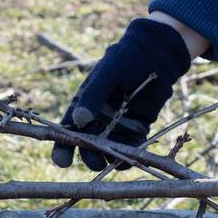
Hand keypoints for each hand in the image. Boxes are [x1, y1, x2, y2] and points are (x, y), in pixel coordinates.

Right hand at [51, 18, 191, 170]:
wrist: (155, 56)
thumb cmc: (126, 59)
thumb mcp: (107, 74)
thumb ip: (93, 96)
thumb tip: (79, 121)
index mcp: (82, 107)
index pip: (67, 131)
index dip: (62, 148)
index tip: (62, 161)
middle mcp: (96, 121)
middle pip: (87, 147)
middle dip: (90, 157)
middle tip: (95, 161)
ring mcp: (116, 128)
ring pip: (108, 152)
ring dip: (109, 159)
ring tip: (114, 159)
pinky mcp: (135, 131)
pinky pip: (129, 149)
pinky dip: (129, 156)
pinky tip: (130, 157)